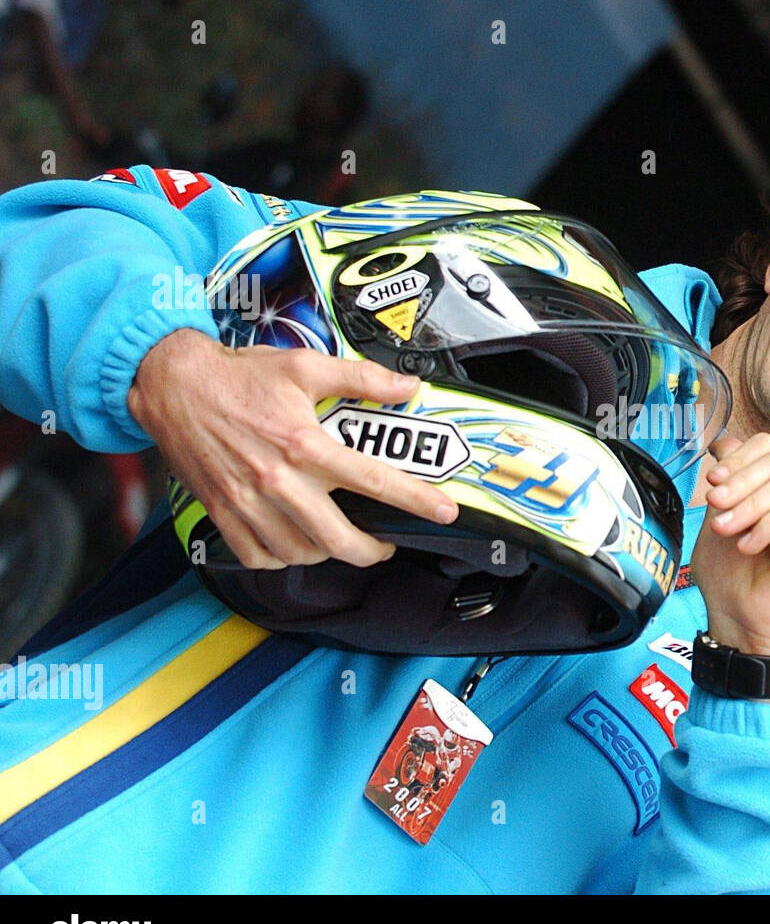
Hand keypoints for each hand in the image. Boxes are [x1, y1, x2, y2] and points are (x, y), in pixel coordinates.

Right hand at [127, 329, 458, 568]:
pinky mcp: (223, 514)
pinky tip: (296, 542)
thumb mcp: (305, 365)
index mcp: (303, 443)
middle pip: (341, 539)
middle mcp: (277, 480)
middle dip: (373, 550)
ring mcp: (248, 503)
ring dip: (329, 551)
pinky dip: (283, 558)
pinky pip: (260, 557)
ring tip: (341, 537)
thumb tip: (406, 385)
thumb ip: (361, 377)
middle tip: (385, 543)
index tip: (443, 512)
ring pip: (302, 552)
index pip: (373, 480)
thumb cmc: (238, 376)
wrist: (172, 385)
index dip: (416, 500)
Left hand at [691, 433, 769, 657]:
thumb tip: (725, 441)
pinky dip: (768, 524)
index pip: (769, 448)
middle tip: (714, 506)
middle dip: (740, 482)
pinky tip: (749, 545)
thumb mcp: (722, 515)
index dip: (738, 459)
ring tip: (726, 530)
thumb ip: (730, 479)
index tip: (712, 482)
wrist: (741, 621)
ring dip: (749, 505)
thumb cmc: (732, 576)